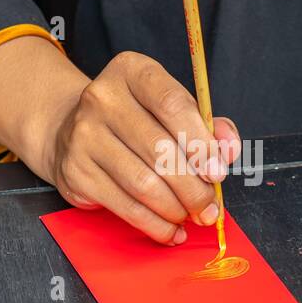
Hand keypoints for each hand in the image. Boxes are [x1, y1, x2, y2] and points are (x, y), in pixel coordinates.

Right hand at [42, 52, 239, 243]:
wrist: (71, 128)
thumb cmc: (134, 119)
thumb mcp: (169, 108)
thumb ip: (205, 125)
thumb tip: (230, 151)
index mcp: (132, 72)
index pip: (172, 104)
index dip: (200, 142)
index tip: (218, 172)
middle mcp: (103, 99)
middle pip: (160, 150)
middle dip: (193, 187)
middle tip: (209, 207)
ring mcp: (85, 135)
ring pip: (143, 183)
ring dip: (175, 208)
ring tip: (191, 217)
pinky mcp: (76, 171)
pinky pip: (125, 206)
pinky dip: (154, 224)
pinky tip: (170, 230)